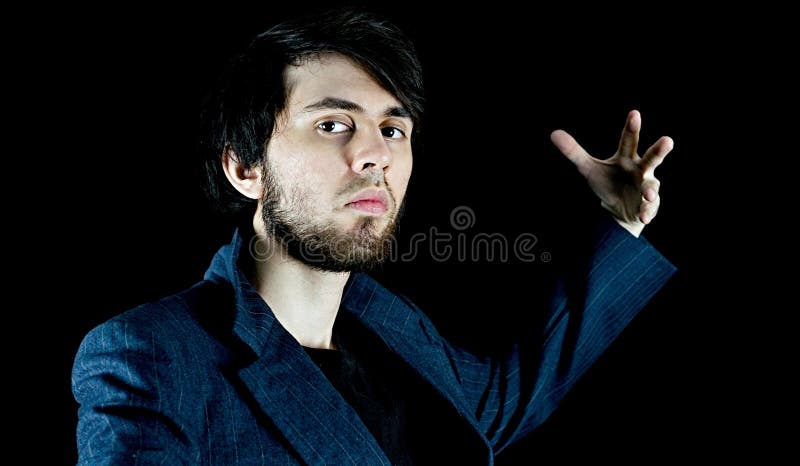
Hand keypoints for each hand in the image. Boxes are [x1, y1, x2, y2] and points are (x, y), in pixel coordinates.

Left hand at [550, 110, 673, 237]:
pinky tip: (643, 218)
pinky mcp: (648, 206)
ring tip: (647, 195)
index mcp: (627, 157)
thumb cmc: (608, 182)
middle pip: (652, 158)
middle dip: (659, 150)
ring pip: (652, 186)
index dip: (632, 127)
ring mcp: (647, 187)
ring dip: (650, 190)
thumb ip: (574, 152)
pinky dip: (646, 212)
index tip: (634, 113)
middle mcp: (641, 169)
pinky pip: (649, 209)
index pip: (629, 140)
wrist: (618, 209)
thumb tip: (553, 133)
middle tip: (668, 140)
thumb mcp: (588, 168)